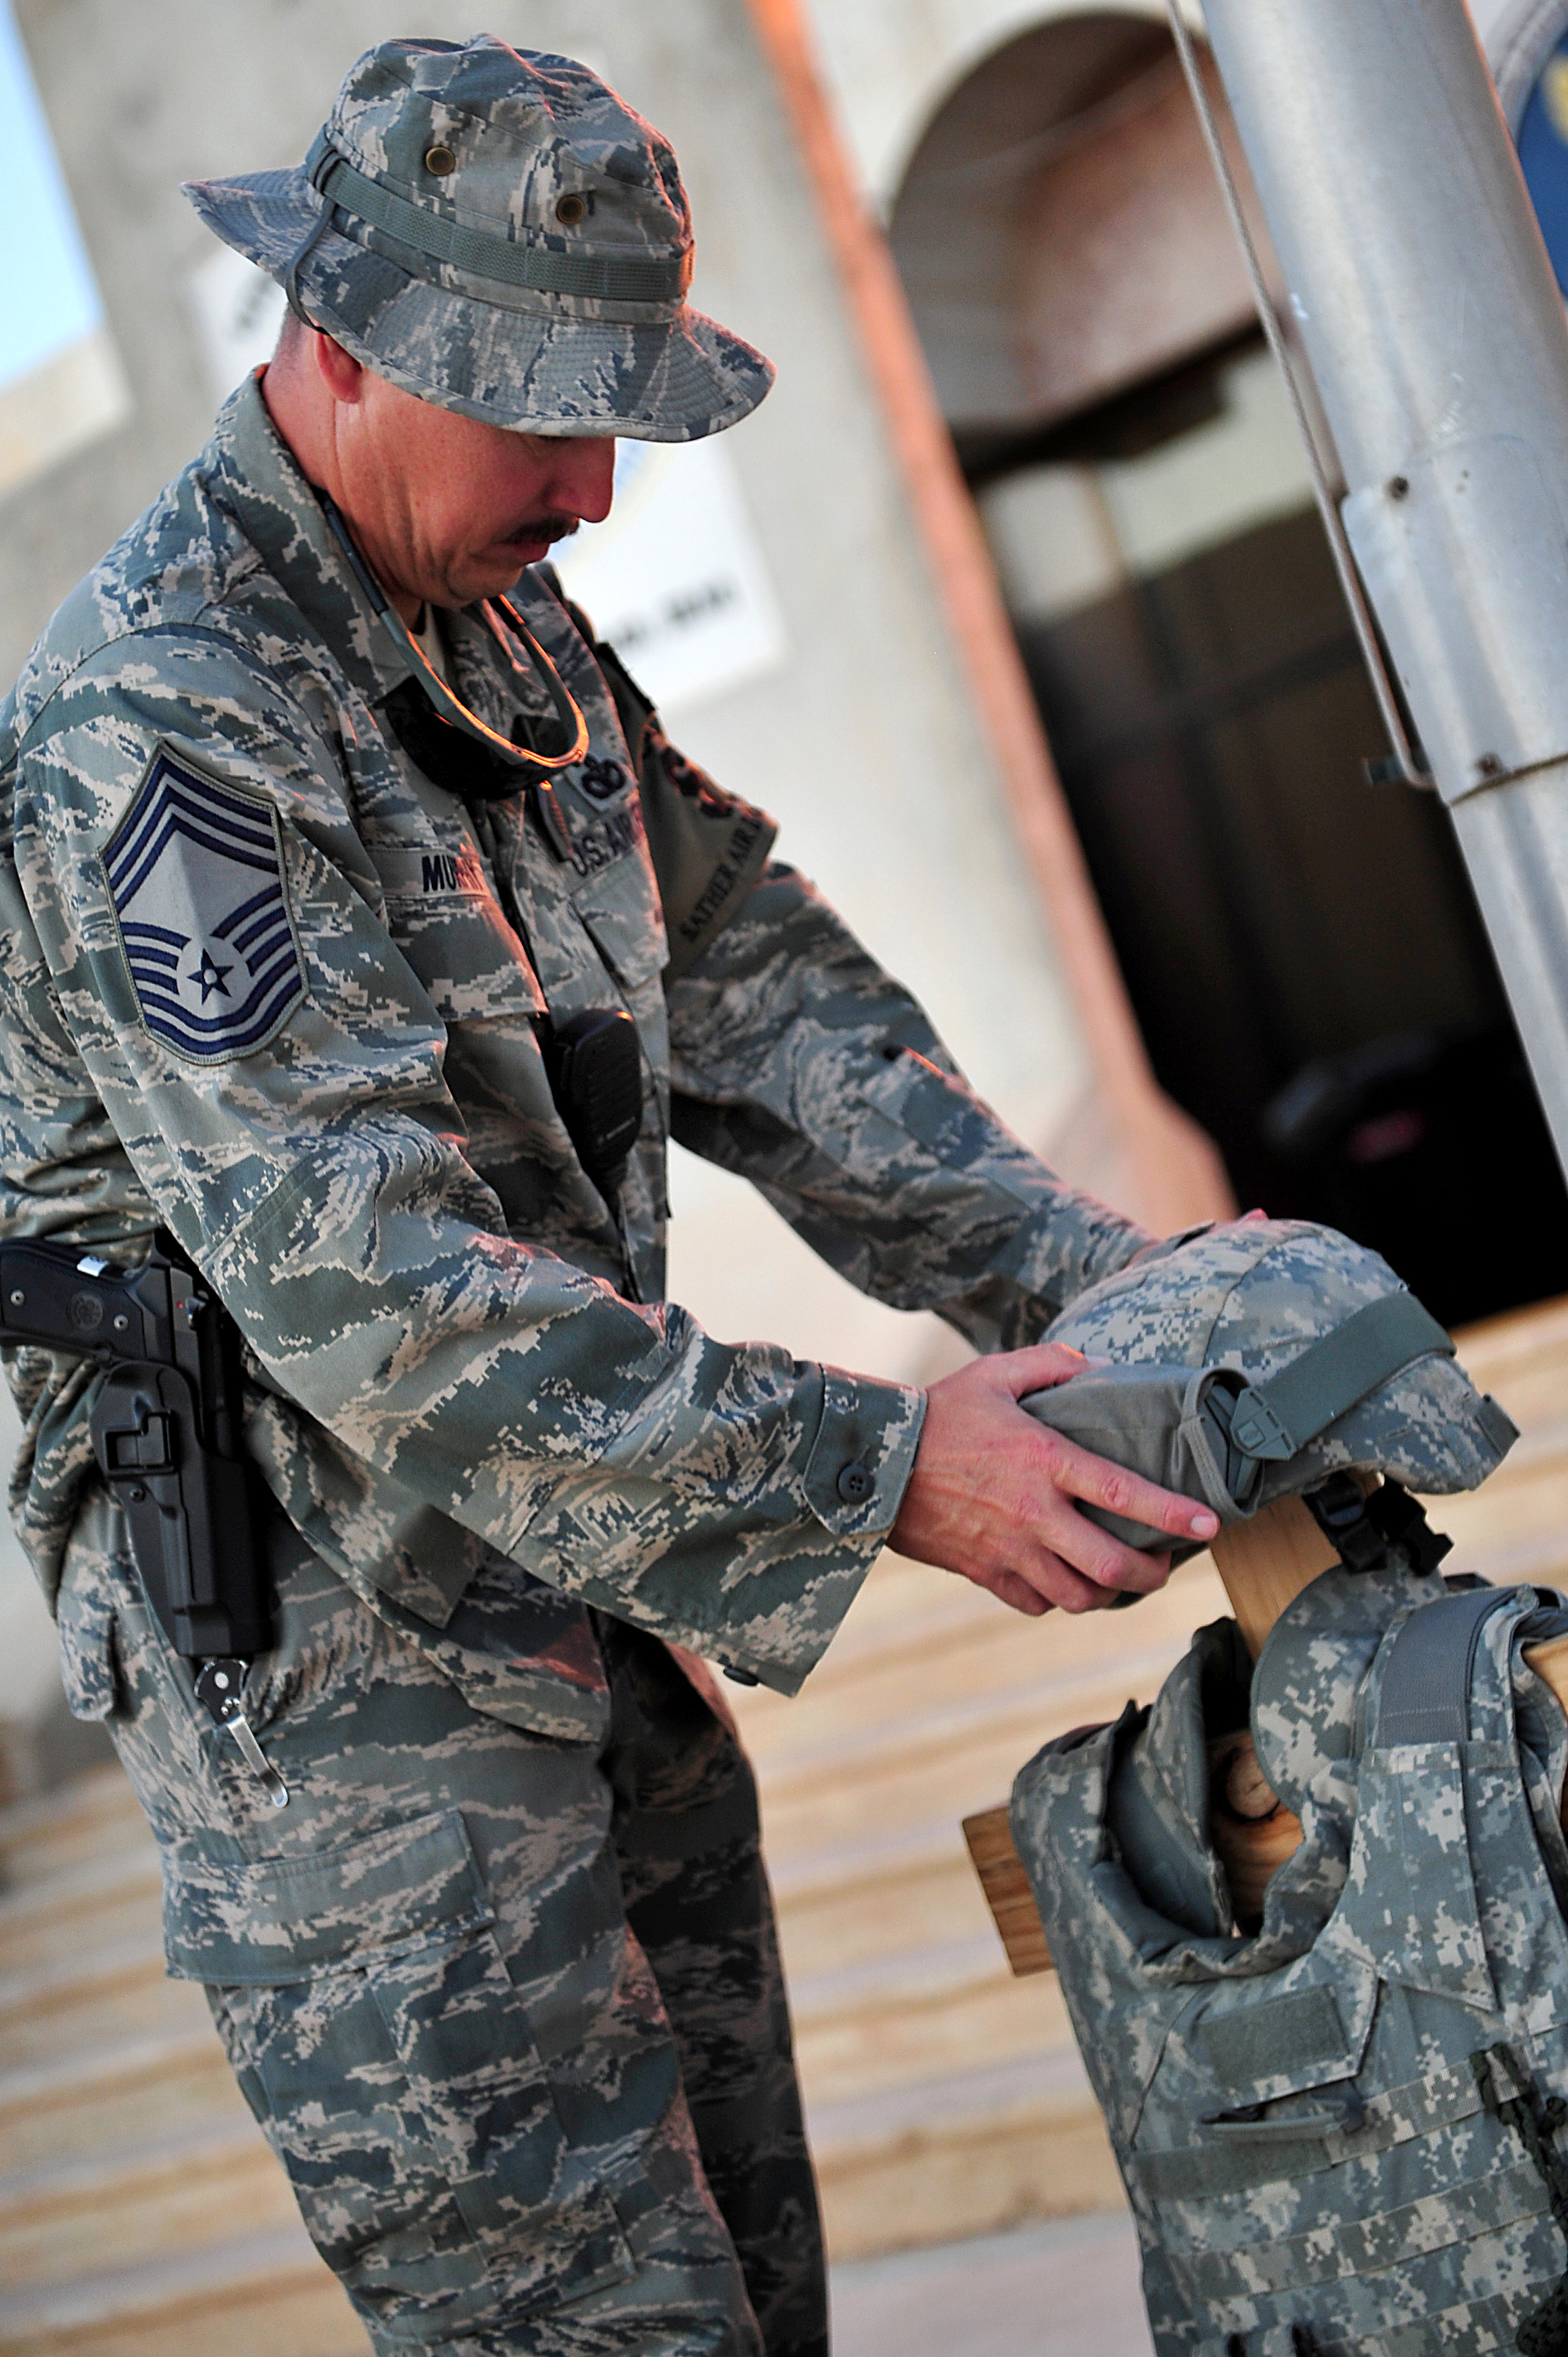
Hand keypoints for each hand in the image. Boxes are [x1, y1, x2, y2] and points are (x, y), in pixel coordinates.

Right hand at [889, 1343, 1219, 1616]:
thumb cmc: (938, 1413)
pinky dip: (1056, 1599)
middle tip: (1162, 1565)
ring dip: (1106, 1594)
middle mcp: (1034, 1513)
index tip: (1209, 1526)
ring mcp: (1009, 1549)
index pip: (1125, 1495)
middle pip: (1111, 1566)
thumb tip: (1098, 1366)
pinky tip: (1062, 1581)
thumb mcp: (996, 1373)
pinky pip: (1035, 1603)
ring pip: (1077, 1597)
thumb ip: (1052, 1363)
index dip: (1174, 1514)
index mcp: (1045, 1460)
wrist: (873, 1462)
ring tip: (1116, 1579)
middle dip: (1151, 1574)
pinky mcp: (984, 1572)